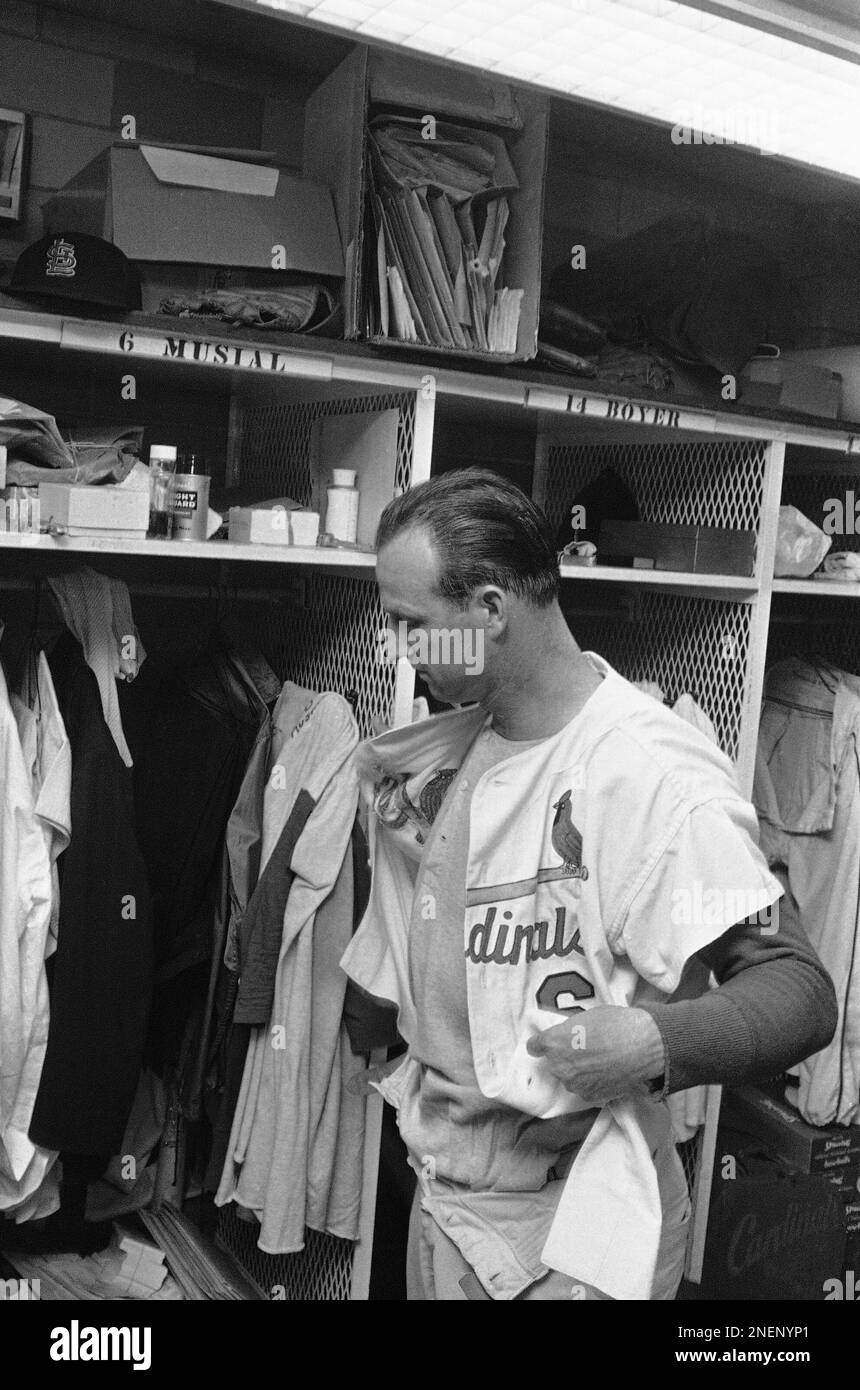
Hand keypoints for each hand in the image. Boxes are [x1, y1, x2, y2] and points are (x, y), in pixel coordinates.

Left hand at [525, 1006, 665, 1105]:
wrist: (641, 1046)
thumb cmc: (615, 1023)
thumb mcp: (586, 1017)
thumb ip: (570, 1031)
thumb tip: (569, 1037)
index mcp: (553, 1042)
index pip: (534, 1047)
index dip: (541, 1045)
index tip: (549, 1044)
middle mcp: (558, 1066)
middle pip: (555, 1063)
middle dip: (566, 1058)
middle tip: (586, 1050)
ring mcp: (573, 1084)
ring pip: (570, 1078)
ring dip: (579, 1072)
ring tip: (600, 1063)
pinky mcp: (589, 1096)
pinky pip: (585, 1089)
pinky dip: (592, 1083)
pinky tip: (607, 1073)